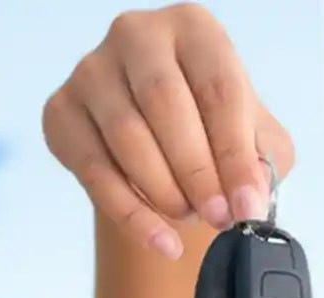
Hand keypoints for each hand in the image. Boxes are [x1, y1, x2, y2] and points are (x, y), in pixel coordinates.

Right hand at [42, 3, 294, 258]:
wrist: (165, 137)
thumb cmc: (217, 128)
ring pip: (126, 136)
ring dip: (165, 191)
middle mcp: (137, 36)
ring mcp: (92, 70)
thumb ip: (262, 160)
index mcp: (194, 30)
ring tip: (193, 219)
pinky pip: (94, 170)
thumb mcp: (257, 135)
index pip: (218, 89)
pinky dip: (131, 214)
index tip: (248, 206)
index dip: (235, 154)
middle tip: (220, 217)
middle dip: (198, 172)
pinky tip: (162, 241)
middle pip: (165, 104)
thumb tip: (250, 199)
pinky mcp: (61, 110)